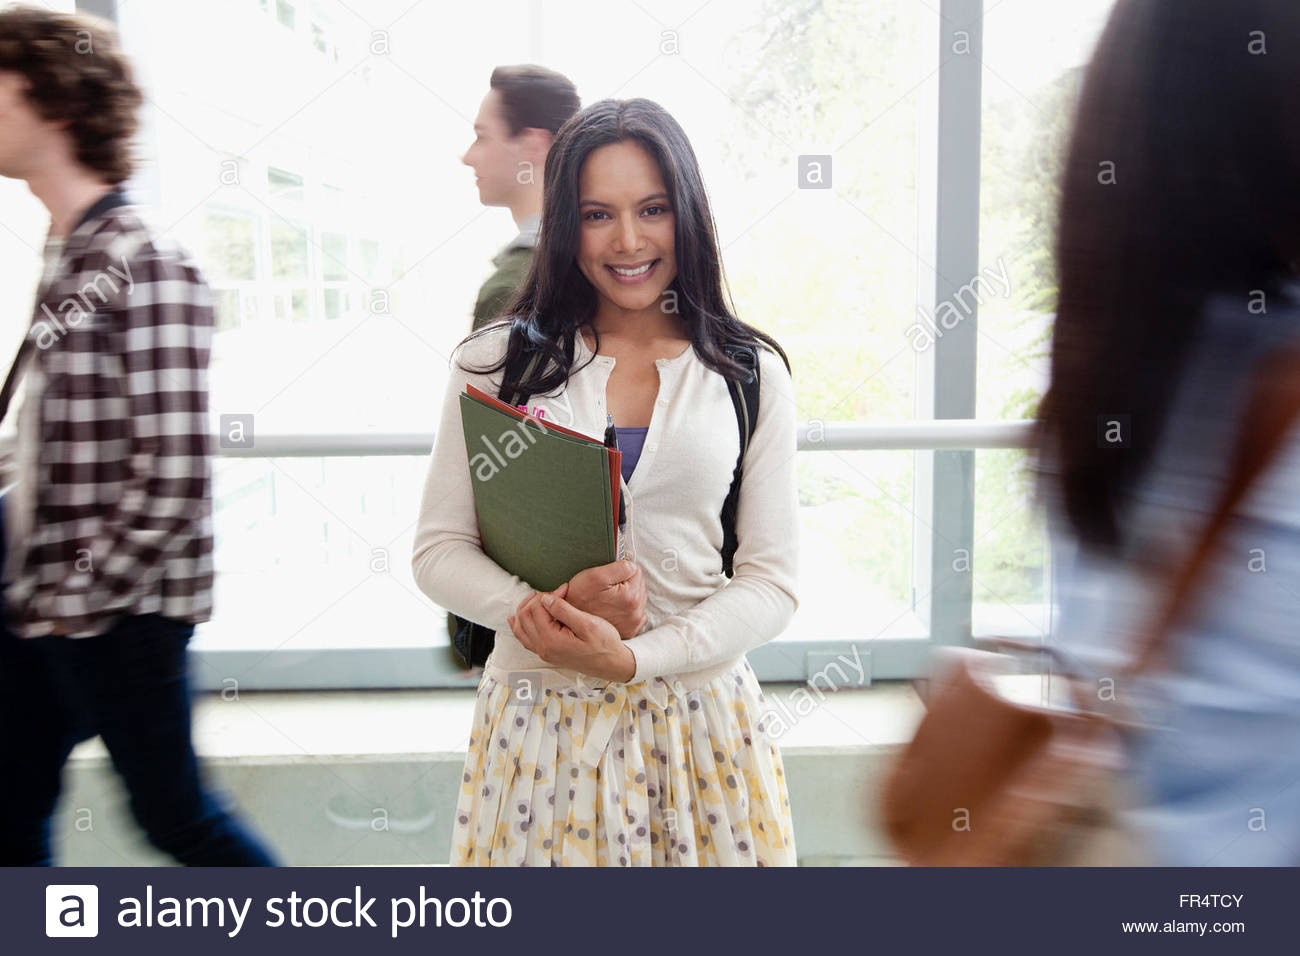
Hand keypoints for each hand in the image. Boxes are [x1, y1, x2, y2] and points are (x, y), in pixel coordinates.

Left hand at [509, 583, 636, 682]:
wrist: (611, 663)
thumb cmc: (604, 644)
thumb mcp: (587, 624)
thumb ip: (564, 610)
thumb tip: (546, 599)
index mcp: (551, 640)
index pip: (537, 608)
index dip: (549, 594)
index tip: (565, 589)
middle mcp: (542, 648)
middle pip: (524, 616)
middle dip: (537, 599)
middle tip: (555, 593)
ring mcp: (542, 652)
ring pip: (519, 627)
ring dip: (525, 609)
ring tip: (538, 598)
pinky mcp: (546, 653)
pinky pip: (523, 638)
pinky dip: (519, 625)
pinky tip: (517, 618)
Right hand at [565, 560, 646, 638]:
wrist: (570, 621)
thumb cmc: (580, 598)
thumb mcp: (596, 575)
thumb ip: (621, 566)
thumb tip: (633, 566)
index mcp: (631, 596)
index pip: (636, 571)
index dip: (620, 571)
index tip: (608, 579)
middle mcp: (636, 612)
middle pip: (638, 584)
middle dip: (625, 583)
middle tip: (606, 589)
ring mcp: (634, 623)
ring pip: (637, 597)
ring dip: (626, 595)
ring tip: (608, 599)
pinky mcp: (631, 629)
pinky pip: (635, 611)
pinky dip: (626, 608)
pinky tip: (614, 608)